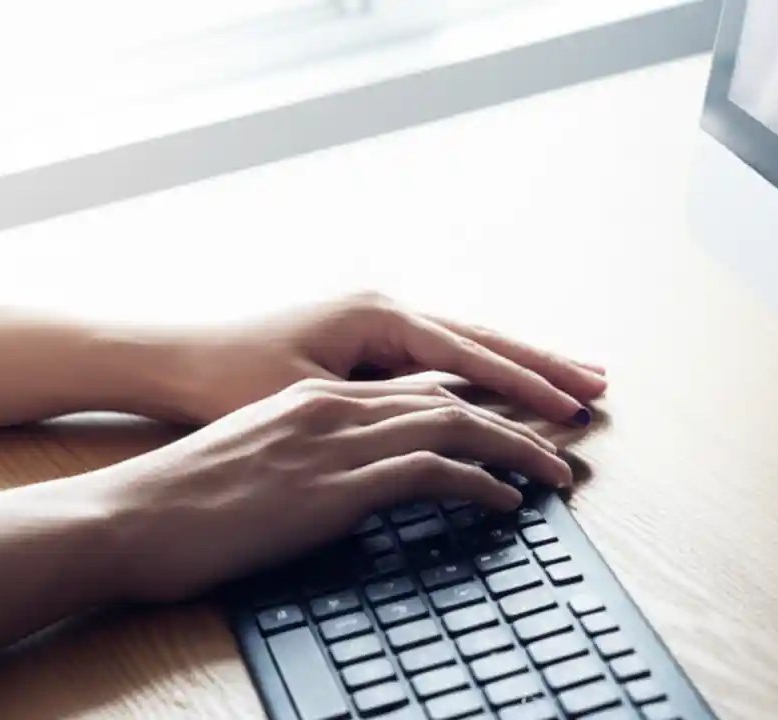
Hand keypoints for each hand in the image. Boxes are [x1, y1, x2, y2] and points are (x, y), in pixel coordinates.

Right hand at [95, 378, 572, 602]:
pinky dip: (481, 483)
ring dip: (516, 445)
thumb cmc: (184, 499)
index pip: (415, 385)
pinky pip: (433, 472)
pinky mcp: (337, 484)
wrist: (134, 516)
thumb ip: (306, 456)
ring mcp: (336, 441)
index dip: (476, 395)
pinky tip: (507, 502)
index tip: (519, 410)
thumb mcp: (255, 461)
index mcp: (312, 397)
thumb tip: (339, 478)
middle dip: (517, 406)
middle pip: (448, 394)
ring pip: (454, 424)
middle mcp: (332, 405)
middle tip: (567, 423)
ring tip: (557, 469)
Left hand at [170, 292, 606, 425]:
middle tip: (601, 383)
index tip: (572, 409)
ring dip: (518, 363)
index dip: (525, 385)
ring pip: (464, 344)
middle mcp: (383, 310)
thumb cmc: (228, 379)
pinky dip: (478, 370)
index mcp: (376, 317)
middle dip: (542, 363)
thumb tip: (452, 415)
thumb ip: (382, 406)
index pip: (469, 353)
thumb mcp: (308, 396)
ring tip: (574, 376)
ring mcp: (374, 322)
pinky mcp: (362, 341)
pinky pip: (437, 356)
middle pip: (480, 338)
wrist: (176, 359)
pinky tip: (502, 381)